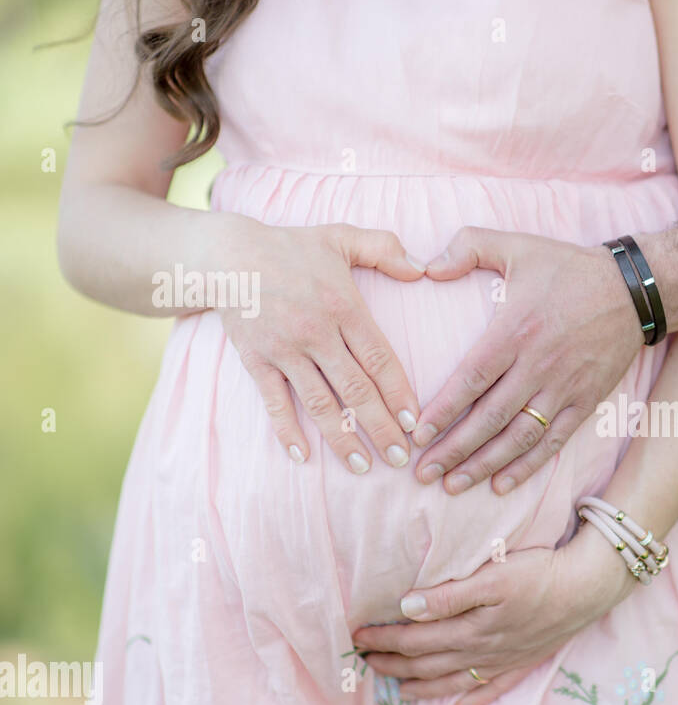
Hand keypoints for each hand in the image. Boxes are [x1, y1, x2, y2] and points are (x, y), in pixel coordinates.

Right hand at [210, 215, 426, 470]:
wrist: (226, 255)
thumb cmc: (291, 247)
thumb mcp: (340, 237)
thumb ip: (384, 248)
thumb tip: (423, 269)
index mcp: (343, 307)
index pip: (379, 360)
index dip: (399, 395)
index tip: (415, 424)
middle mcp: (316, 333)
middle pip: (355, 390)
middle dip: (380, 428)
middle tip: (401, 459)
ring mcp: (284, 350)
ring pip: (319, 403)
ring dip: (342, 439)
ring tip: (362, 467)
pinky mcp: (256, 360)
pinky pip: (274, 401)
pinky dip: (286, 429)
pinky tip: (302, 455)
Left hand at [353, 523, 633, 704]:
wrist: (586, 588)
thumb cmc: (539, 574)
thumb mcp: (492, 576)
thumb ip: (449, 596)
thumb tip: (407, 607)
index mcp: (469, 629)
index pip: (415, 638)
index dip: (384, 638)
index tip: (357, 635)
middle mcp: (482, 651)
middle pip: (427, 664)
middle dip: (392, 663)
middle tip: (364, 659)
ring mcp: (503, 661)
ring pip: (453, 681)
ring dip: (420, 686)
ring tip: (396, 688)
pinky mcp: (524, 662)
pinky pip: (492, 688)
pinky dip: (473, 699)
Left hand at [412, 227, 643, 494]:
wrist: (634, 290)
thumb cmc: (569, 267)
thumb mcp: (518, 245)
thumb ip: (468, 246)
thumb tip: (426, 266)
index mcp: (515, 331)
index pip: (471, 379)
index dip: (443, 410)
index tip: (418, 432)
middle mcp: (537, 366)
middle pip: (488, 418)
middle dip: (453, 449)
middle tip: (423, 473)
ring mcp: (563, 388)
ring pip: (518, 437)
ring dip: (483, 465)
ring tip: (453, 485)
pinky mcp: (585, 401)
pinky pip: (552, 441)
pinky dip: (527, 466)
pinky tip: (501, 484)